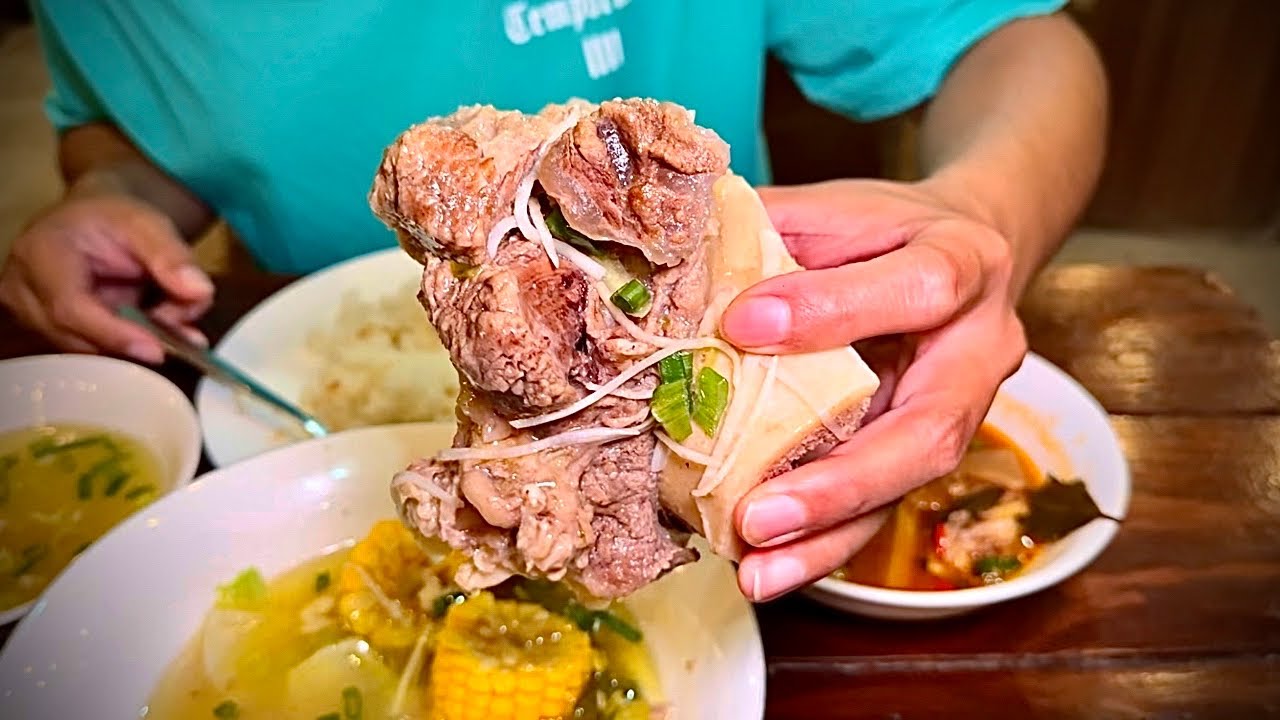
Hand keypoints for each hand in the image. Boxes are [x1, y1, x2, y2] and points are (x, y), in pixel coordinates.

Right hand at [0, 192, 213, 362]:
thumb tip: (199, 291)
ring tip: (174, 313)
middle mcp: (26, 292)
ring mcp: (36, 317)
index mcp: (40, 254)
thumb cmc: (112, 219)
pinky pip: (99, 352)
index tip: (158, 349)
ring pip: (93, 351)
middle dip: (139, 338)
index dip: (114, 333)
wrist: (92, 223)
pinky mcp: (55, 333)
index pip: (69, 307)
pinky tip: (163, 326)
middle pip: (80, 338)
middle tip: (186, 327)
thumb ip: (172, 256)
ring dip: (141, 341)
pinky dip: (135, 344)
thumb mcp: (147, 223)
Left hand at [720, 179, 1028, 600]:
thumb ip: (778, 226)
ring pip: (906, 488)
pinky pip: (881, 509)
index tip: (739, 324)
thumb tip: (684, 253)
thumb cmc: (887, 229)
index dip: (833, 310)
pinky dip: (821, 545)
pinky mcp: (925, 454)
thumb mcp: (839, 206)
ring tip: (757, 571)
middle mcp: (978, 351)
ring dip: (827, 537)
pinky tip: (765, 570)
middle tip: (759, 515)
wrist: (962, 252)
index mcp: (965, 262)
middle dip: (842, 480)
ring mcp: (961, 413)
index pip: (918, 289)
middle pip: (930, 431)